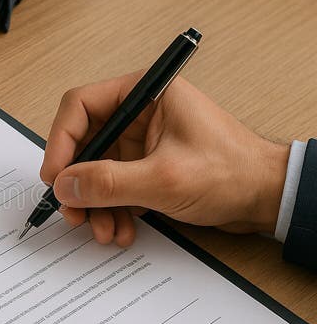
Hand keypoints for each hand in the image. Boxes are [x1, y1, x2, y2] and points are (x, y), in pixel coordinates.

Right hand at [41, 73, 288, 245]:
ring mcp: (142, 142)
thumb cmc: (234, 172)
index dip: (61, 141)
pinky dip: (111, 211)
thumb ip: (108, 182)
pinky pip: (113, 188)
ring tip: (102, 229)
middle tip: (73, 210)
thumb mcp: (164, 179)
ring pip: (95, 171)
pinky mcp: (146, 168)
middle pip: (84, 143)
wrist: (268, 199)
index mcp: (145, 94)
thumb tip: (65, 184)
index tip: (55, 175)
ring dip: (94, 204)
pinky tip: (121, 229)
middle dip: (77, 182)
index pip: (81, 106)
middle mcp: (139, 114)